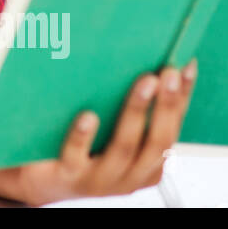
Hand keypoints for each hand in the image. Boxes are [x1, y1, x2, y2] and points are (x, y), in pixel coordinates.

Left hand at [9, 62, 196, 205]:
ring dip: (137, 112)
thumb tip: (143, 48)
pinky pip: (78, 157)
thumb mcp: (110, 124)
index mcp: (149, 163)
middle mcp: (131, 175)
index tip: (187, 65)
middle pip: (158, 141)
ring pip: (124, 148)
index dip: (182, 98)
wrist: (40, 177)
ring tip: (145, 81)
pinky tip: (88, 115)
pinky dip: (83, 136)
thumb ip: (127, 100)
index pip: (173, 128)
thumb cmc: (82, 142)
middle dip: (167, 105)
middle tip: (169, 72)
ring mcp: (101, 179)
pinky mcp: (69, 176)